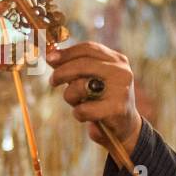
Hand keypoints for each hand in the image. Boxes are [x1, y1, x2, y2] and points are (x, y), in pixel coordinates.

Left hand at [45, 42, 141, 156]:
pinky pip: (84, 109)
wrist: (126, 127)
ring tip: (78, 103)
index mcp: (117, 60)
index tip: (50, 58)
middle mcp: (121, 72)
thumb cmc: (102, 101)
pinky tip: (87, 116)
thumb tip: (50, 56)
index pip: (88, 48)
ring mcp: (121, 90)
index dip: (67, 52)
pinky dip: (78, 114)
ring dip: (70, 97)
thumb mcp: (90, 80)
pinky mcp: (117, 109)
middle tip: (52, 81)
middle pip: (83, 64)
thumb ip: (74, 67)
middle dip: (61, 72)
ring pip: (80, 86)